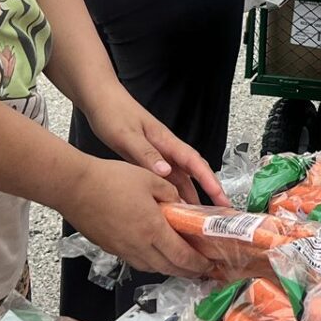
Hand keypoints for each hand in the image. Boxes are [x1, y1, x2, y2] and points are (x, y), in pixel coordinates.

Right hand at [67, 157, 213, 276]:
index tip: (210, 266)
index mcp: (152, 229)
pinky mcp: (111, 248)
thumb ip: (171, 194)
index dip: (198, 264)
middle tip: (201, 270)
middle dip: (188, 271)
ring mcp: (123, 249)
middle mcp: (138, 245)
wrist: (74, 188)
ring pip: (153, 267)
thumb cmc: (109, 179)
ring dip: (170, 268)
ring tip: (182, 264)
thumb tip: (183, 206)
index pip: (182, 255)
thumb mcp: (150, 178)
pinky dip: (152, 263)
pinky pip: (137, 261)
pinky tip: (156, 254)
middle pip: (169, 267)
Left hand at [91, 91, 225, 202]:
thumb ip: (145, 154)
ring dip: (190, 196)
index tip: (220, 195)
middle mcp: (166, 149)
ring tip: (197, 219)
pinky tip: (171, 209)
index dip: (209, 179)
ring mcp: (158, 156)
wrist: (100, 101)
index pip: (194, 161)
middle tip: (219, 212)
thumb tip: (165, 172)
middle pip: (193, 172)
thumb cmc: (113, 113)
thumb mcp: (127, 135)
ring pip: (180, 179)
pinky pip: (166, 181)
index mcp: (165, 141)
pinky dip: (172, 195)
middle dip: (209, 191)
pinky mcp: (148, 161)